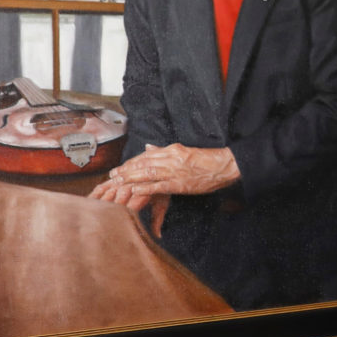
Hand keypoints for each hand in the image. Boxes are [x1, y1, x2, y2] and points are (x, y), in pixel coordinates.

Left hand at [90, 144, 239, 236]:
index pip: (147, 154)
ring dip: (131, 177)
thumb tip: (149, 147)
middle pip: (143, 163)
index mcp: (172, 149)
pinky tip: (134, 189)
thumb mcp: (185, 151)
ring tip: (118, 181)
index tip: (121, 166)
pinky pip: (158, 186)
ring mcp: (174, 171)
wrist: (223, 166)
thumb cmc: (207, 160)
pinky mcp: (179, 184)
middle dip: (126, 169)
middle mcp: (171, 158)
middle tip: (113, 174)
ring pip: (147, 173)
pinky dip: (145, 187)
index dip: (132, 161)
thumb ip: (165, 150)